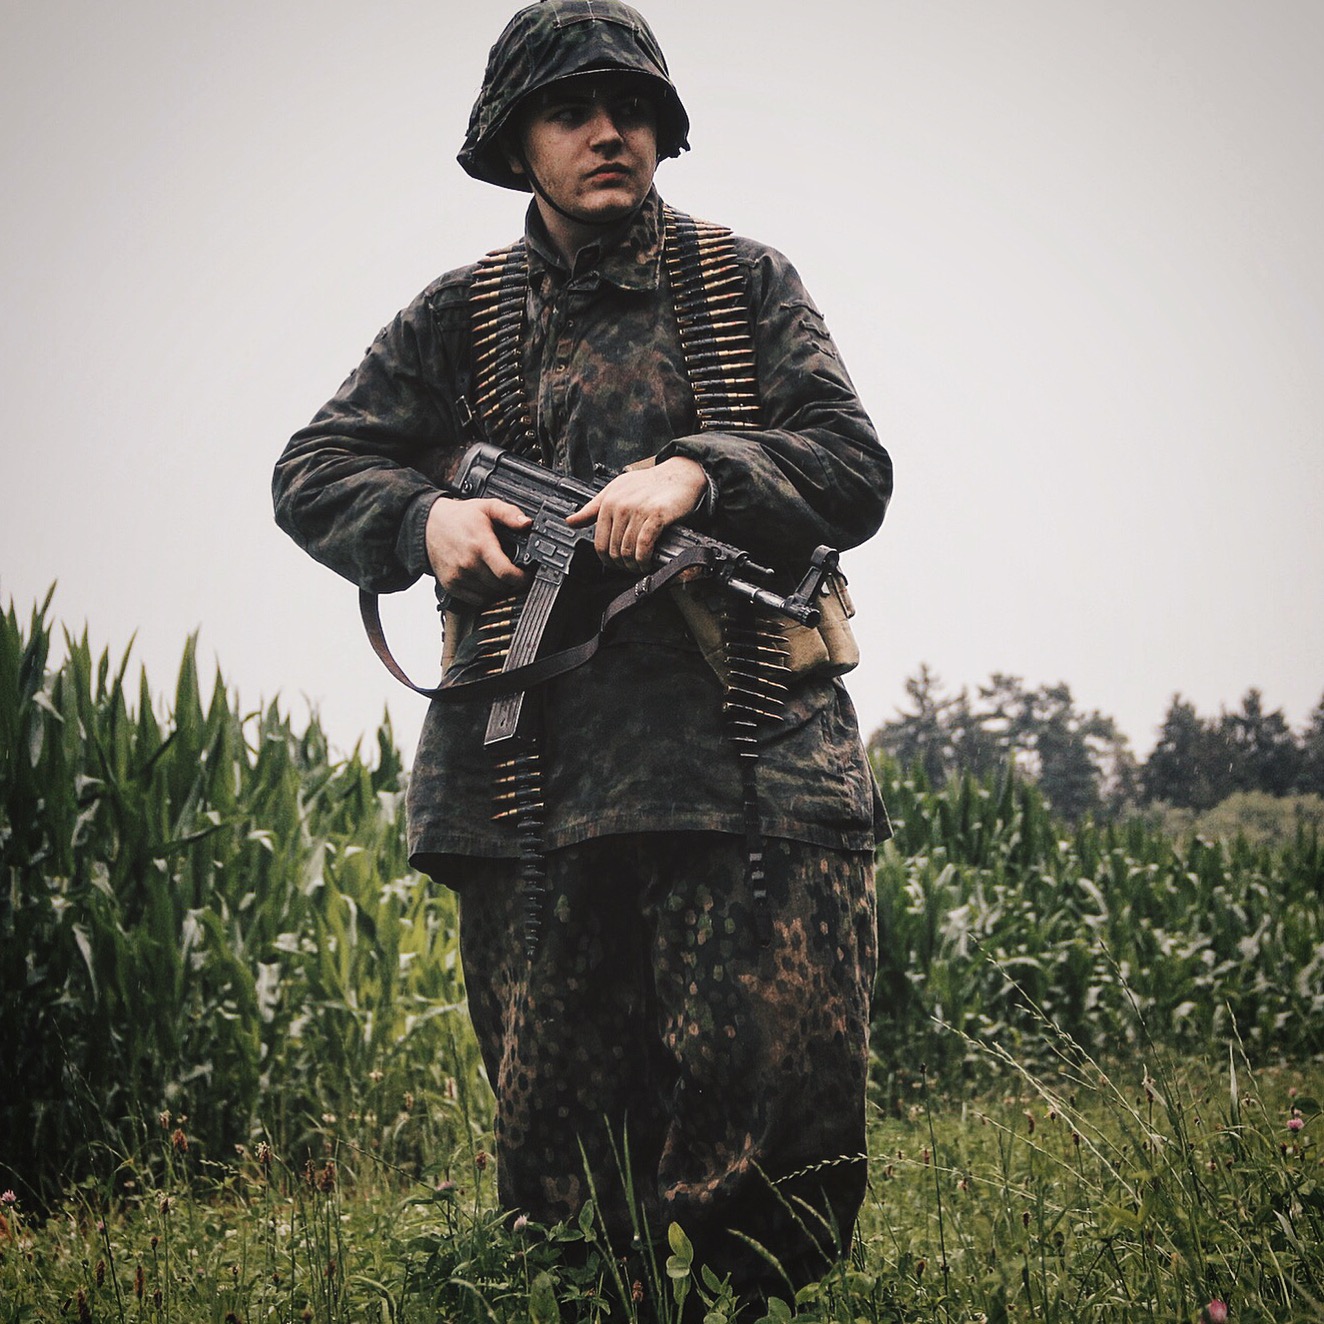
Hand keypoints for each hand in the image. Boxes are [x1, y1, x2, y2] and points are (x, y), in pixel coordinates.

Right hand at [425, 496, 531, 603]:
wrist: (428, 525)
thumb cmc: (460, 517)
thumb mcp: (487, 507)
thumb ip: (509, 513)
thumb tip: (526, 523)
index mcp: (480, 546)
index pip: (507, 574)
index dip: (521, 578)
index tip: (526, 575)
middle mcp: (468, 564)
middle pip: (500, 586)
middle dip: (511, 581)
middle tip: (512, 571)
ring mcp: (458, 577)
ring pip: (489, 594)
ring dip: (498, 588)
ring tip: (497, 574)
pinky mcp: (450, 586)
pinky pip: (476, 600)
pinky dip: (484, 594)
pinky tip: (484, 580)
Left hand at [565, 457, 706, 571]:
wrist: (680, 475)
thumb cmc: (649, 484)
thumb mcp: (616, 490)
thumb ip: (592, 508)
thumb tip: (570, 521)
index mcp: (608, 501)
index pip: (599, 542)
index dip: (606, 559)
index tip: (614, 565)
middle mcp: (621, 506)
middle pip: (613, 549)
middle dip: (621, 565)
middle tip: (629, 569)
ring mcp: (638, 510)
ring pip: (628, 550)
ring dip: (633, 565)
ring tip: (638, 568)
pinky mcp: (656, 516)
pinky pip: (644, 545)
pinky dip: (644, 559)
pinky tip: (646, 563)